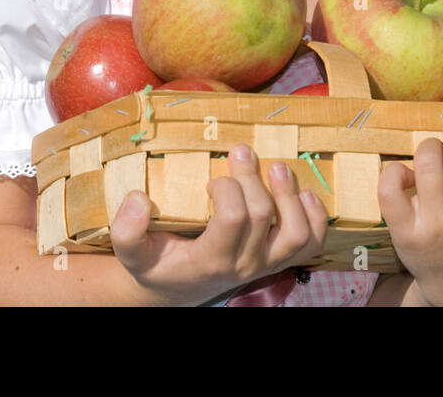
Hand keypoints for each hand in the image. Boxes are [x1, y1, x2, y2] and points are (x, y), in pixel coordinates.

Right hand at [109, 144, 329, 305]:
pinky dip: (315, 216)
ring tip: (275, 167)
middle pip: (264, 215)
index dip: (227, 189)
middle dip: (252, 177)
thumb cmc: (155, 263)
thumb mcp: (131, 252)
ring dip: (289, 194)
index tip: (213, 179)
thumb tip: (139, 200)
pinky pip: (312, 243)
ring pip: (296, 232)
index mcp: (211, 260)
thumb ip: (127, 230)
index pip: (233, 219)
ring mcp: (267, 263)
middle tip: (240, 152)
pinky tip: (303, 192)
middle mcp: (245, 264)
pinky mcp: (280, 259)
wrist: (174, 289)